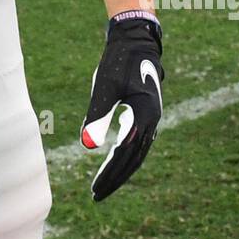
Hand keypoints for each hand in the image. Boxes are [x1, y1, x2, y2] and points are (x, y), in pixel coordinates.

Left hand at [81, 12, 163, 201]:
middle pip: (134, 159)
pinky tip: (113, 164)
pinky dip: (126, 157)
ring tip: (103, 185)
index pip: (125, 154)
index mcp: (144, 115)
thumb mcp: (104, 87)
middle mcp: (152, 121)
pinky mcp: (146, 115)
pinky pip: (137, 143)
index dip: (110, 173)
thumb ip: (97, 115)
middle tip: (97, 196)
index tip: (95, 189)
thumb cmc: (118, 62)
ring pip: (137, 153)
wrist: (135, 42)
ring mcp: (151, 119)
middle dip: (115, 178)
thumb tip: (86, 145)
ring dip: (121, 170)